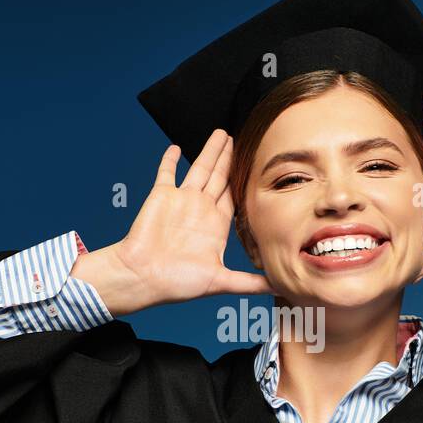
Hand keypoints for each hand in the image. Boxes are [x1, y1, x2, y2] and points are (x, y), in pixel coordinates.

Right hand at [76, 130, 272, 314]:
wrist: (142, 276)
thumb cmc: (178, 283)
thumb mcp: (220, 282)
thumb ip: (249, 282)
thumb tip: (280, 289)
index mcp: (216, 226)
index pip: (234, 196)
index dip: (243, 180)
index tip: (255, 164)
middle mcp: (200, 210)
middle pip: (220, 177)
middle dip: (229, 158)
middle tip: (238, 139)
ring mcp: (181, 201)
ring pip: (200, 168)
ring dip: (210, 151)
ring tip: (220, 134)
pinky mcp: (161, 195)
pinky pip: (166, 172)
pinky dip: (169, 159)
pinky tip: (175, 147)